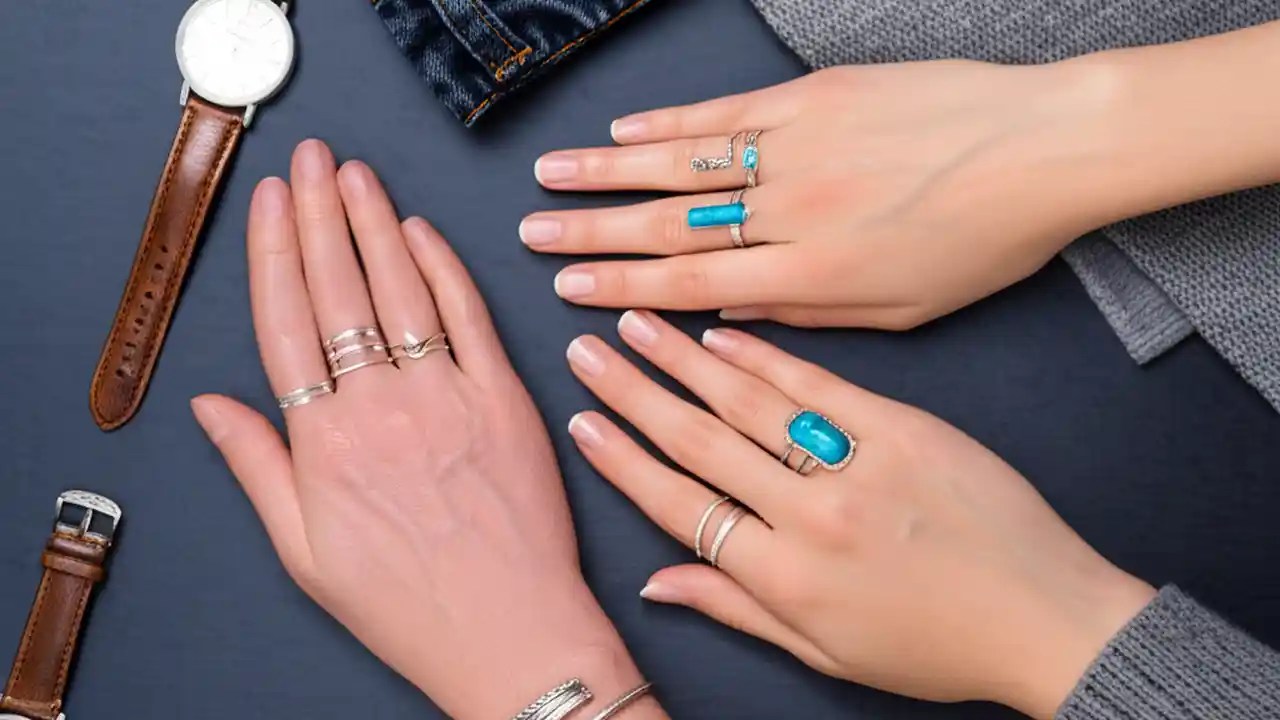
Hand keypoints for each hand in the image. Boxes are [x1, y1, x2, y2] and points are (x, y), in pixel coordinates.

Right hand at [191, 140, 656, 719]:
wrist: (511, 634)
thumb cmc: (408, 605)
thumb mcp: (305, 553)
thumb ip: (258, 468)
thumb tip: (210, 404)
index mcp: (325, 444)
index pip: (287, 322)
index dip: (273, 252)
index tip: (268, 201)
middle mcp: (383, 408)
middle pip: (340, 290)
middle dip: (320, 213)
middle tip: (312, 158)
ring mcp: (450, 398)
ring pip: (403, 290)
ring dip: (377, 223)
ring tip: (356, 175)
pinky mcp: (508, 401)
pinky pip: (471, 318)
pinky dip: (445, 268)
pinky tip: (423, 230)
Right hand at [522, 58, 1169, 328]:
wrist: (1045, 147)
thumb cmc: (984, 241)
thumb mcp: (902, 310)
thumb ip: (810, 315)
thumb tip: (732, 315)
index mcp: (813, 273)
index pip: (692, 285)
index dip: (622, 290)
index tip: (568, 290)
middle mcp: (791, 209)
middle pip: (670, 224)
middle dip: (592, 234)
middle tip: (529, 236)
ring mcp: (798, 146)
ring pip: (682, 162)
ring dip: (608, 173)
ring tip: (548, 177)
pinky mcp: (813, 96)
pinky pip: (725, 114)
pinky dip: (669, 122)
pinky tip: (624, 133)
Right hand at [565, 310, 1155, 717]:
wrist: (1047, 618)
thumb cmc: (935, 645)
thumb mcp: (826, 651)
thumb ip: (735, 607)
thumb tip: (656, 584)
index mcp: (786, 576)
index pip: (680, 506)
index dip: (622, 461)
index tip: (581, 421)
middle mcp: (811, 515)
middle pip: (700, 442)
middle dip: (633, 393)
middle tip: (586, 350)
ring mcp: (860, 464)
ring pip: (749, 403)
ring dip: (683, 360)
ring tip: (636, 323)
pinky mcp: (906, 428)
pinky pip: (821, 386)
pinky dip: (766, 357)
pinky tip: (722, 332)